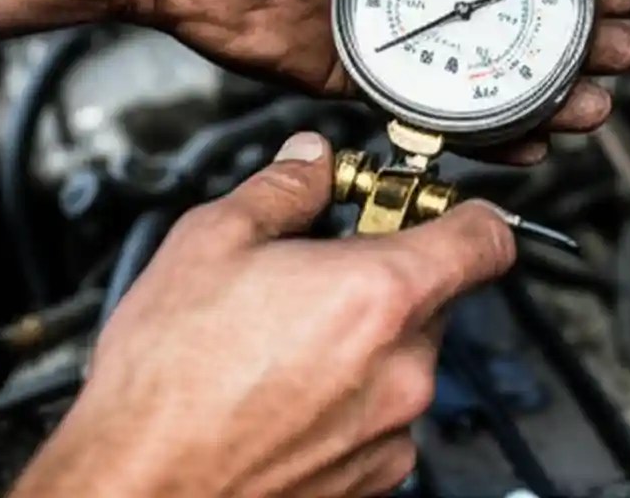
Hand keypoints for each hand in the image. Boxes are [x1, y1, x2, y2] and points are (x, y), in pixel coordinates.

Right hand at [10, 132, 515, 497]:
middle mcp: (404, 366)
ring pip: (405, 358)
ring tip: (285, 341)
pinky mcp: (374, 475)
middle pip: (435, 297)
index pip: (486, 239)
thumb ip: (281, 190)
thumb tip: (309, 163)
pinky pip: (383, 416)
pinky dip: (350, 398)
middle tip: (320, 272)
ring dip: (364, 341)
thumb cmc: (168, 384)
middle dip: (385, 277)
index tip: (429, 209)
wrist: (143, 487)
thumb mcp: (210, 244)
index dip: (463, 213)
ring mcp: (393, 428)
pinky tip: (287, 392)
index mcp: (380, 294)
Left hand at [143, 0, 629, 161]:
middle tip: (614, 60)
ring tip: (585, 106)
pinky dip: (478, 136)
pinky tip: (521, 142)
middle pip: (518, 27)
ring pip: (484, 78)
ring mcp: (393, 38)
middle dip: (578, 47)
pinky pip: (427, 115)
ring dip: (543, 98)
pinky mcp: (360, 82)